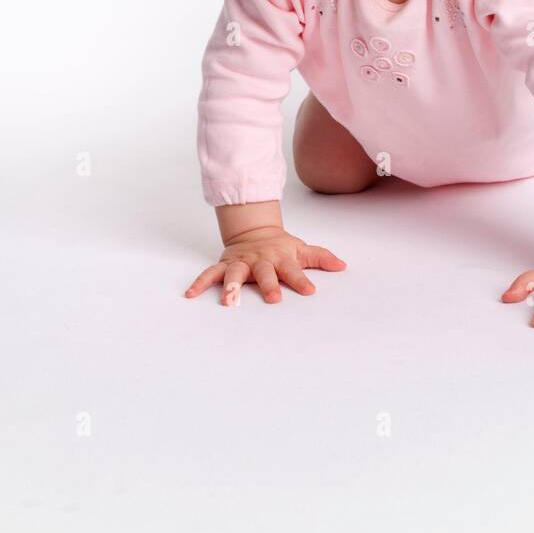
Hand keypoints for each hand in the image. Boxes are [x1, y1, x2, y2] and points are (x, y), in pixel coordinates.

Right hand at [185, 226, 346, 305]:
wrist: (254, 230)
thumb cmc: (281, 246)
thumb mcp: (301, 249)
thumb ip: (321, 257)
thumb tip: (343, 266)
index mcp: (280, 257)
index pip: (294, 270)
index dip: (302, 280)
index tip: (310, 291)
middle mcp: (260, 260)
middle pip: (265, 272)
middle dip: (268, 285)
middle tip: (273, 298)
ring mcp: (241, 262)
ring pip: (234, 273)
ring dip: (231, 287)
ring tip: (227, 302)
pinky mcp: (225, 264)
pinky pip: (210, 274)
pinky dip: (200, 283)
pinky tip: (191, 294)